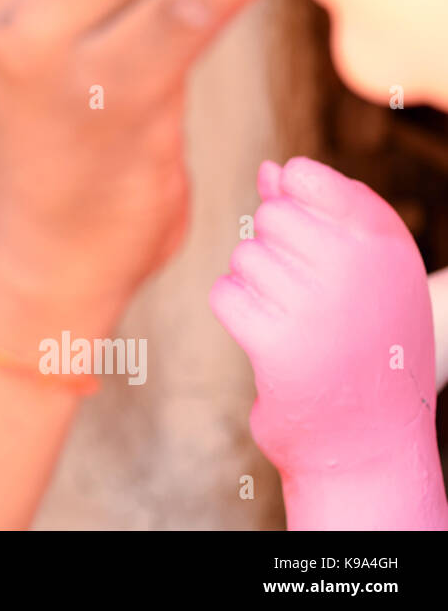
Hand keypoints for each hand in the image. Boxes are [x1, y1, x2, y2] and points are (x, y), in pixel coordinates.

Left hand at [210, 156, 447, 527]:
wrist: (368, 441)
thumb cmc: (364, 344)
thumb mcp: (362, 270)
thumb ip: (316, 211)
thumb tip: (272, 169)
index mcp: (385, 240)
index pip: (306, 176)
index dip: (292, 204)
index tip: (311, 245)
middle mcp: (356, 264)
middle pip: (268, 215)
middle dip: (273, 249)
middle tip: (306, 295)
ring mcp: (317, 302)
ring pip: (243, 256)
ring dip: (256, 287)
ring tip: (295, 321)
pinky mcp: (276, 341)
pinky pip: (224, 293)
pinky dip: (237, 314)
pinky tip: (269, 338)